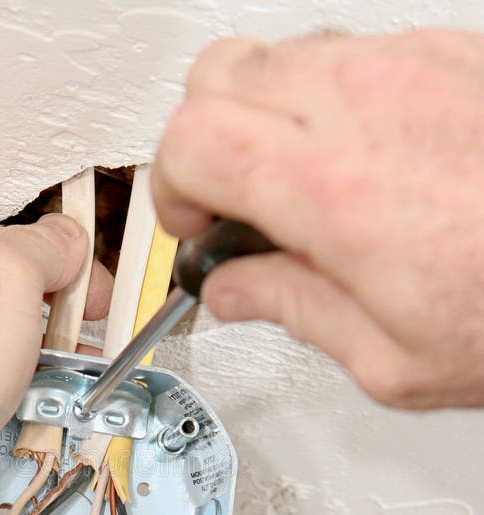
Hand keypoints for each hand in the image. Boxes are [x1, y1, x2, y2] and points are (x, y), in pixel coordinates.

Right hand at [152, 30, 483, 407]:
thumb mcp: (392, 359)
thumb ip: (291, 309)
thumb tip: (231, 287)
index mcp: (338, 195)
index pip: (190, 142)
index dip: (169, 187)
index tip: (194, 228)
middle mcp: (367, 110)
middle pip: (215, 77)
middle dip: (198, 142)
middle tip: (228, 203)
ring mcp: (411, 67)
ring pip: (275, 56)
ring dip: (257, 117)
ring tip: (293, 184)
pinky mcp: (448, 52)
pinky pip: (345, 54)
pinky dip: (321, 100)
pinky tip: (353, 158)